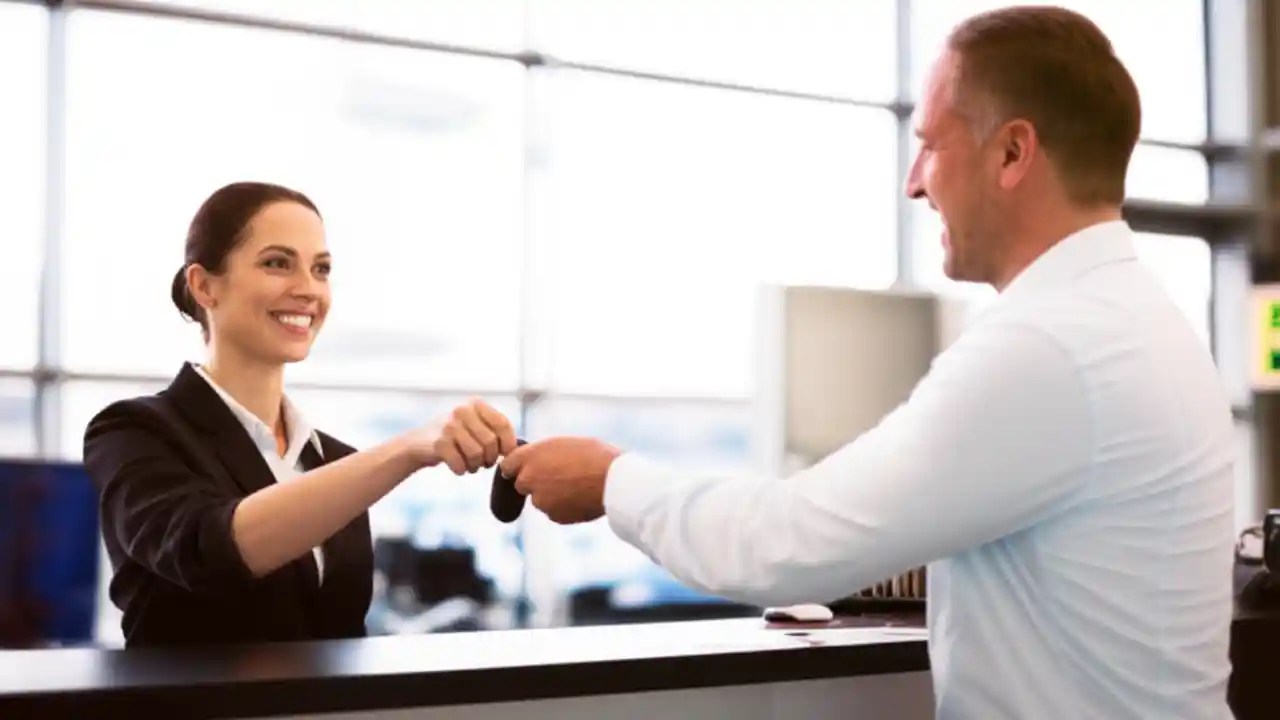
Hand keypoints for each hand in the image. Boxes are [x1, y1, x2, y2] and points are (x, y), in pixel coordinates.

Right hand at [412, 399, 517, 474]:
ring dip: (476, 466)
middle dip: (490, 458)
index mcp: (475, 404)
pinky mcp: (439, 443)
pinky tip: (458, 467)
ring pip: (477, 454)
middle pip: (491, 442)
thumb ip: (495, 431)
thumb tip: (516, 450)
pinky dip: (461, 470)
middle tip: (484, 463)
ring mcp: (449, 426)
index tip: (505, 455)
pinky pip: (460, 464)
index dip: (508, 443)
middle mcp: (462, 410)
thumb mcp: (475, 425)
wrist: (418, 443)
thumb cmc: (455, 436)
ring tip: (471, 465)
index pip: (502, 424)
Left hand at [499, 437, 621, 523]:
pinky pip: (554, 511)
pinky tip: (581, 497)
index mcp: (530, 456)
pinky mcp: (554, 516)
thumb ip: (544, 454)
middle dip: (535, 482)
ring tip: (577, 485)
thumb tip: (536, 460)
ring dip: (551, 495)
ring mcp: (540, 500)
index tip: (524, 469)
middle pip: (522, 484)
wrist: (614, 481)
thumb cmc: (595, 456)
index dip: (517, 467)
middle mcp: (529, 478)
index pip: (508, 465)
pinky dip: (564, 507)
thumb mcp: (564, 444)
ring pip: (540, 499)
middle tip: (558, 476)